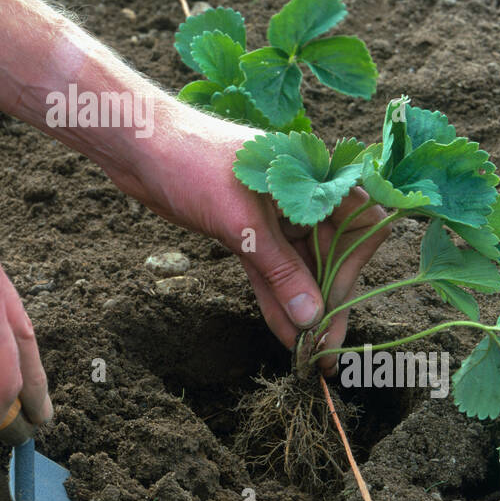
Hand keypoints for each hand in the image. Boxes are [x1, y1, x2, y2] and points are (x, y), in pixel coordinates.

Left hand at [111, 102, 388, 363]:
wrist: (139, 146)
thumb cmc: (194, 165)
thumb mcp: (241, 223)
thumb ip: (280, 270)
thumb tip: (313, 317)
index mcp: (312, 175)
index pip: (360, 222)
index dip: (354, 264)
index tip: (334, 303)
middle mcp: (300, 194)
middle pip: (332, 252)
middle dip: (329, 299)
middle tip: (324, 349)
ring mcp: (273, 214)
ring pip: (299, 266)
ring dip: (302, 307)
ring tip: (309, 354)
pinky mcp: (246, 230)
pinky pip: (271, 270)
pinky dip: (277, 298)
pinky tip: (286, 334)